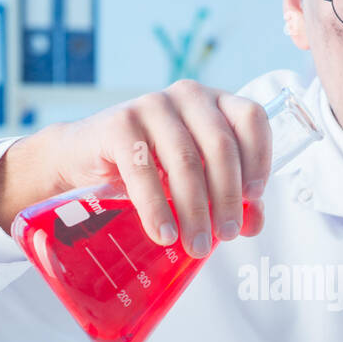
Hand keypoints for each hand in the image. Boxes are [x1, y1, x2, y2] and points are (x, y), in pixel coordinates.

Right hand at [0, 79, 271, 258]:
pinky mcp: (119, 123)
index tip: (253, 198)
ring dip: (194, 210)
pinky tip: (163, 233)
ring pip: (185, 161)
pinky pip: (143, 169)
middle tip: (226, 235)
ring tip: (195, 245)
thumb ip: (229, 197)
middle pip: (220, 146)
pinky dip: (156, 207)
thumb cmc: (149, 169)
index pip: (251, 119)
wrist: (84, 161)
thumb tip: (253, 223)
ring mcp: (152, 105)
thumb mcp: (194, 181)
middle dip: (227, 198)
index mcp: (214, 104)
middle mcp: (187, 96)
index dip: (258, 159)